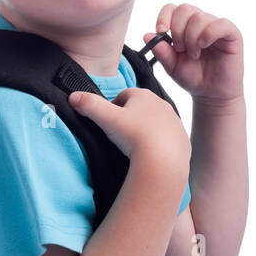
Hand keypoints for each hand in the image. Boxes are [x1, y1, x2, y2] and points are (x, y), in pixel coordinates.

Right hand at [68, 85, 190, 172]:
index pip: (123, 95)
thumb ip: (89, 105)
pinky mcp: (182, 139)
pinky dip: (158, 144)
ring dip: (144, 131)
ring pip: (154, 123)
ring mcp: (174, 122)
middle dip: (129, 118)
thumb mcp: (106, 119)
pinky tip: (149, 155)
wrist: (163, 161)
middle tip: (119, 135)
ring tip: (134, 147)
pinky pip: (166, 139)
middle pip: (140, 108)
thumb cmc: (134, 136)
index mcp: (143, 95)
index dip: (113, 107)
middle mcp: (162, 104)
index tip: (108, 122)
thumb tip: (73, 96)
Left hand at [144, 4, 243, 104]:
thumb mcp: (172, 66)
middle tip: (180, 50)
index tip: (161, 31)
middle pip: (184, 9)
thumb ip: (161, 52)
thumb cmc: (193, 77)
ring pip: (199, 17)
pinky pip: (220, 24)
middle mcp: (200, 22)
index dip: (164, 16)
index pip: (172, 8)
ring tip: (194, 55)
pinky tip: (203, 46)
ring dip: (192, 37)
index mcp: (184, 27)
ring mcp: (216, 26)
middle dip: (177, 30)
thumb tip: (147, 35)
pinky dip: (208, 34)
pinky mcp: (231, 34)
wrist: (211, 94)